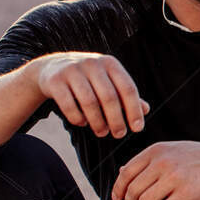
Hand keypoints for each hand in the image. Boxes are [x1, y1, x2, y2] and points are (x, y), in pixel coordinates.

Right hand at [28, 52, 147, 138]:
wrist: (54, 68)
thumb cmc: (90, 79)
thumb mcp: (109, 81)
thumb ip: (127, 95)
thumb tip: (146, 110)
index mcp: (110, 63)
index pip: (128, 88)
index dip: (134, 110)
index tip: (138, 128)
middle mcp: (92, 64)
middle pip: (109, 97)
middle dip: (116, 120)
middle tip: (119, 135)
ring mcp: (72, 71)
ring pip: (89, 102)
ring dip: (98, 122)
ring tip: (102, 132)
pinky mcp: (55, 81)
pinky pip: (69, 106)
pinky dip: (78, 118)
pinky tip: (83, 123)